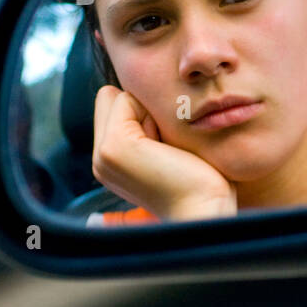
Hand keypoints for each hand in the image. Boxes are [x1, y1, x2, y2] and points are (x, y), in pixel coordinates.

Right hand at [91, 85, 236, 220]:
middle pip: (111, 98)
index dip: (145, 115)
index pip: (113, 107)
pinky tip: (165, 148)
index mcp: (111, 162)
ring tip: (167, 150)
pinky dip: (151, 115)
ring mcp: (102, 154)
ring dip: (149, 114)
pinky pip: (125, 99)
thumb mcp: (167, 150)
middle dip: (142, 110)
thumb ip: (148, 129)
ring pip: (118, 97)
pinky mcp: (113, 146)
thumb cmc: (203, 183)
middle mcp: (99, 159)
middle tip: (167, 147)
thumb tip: (144, 95)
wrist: (207, 211)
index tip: (167, 148)